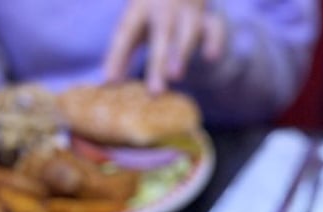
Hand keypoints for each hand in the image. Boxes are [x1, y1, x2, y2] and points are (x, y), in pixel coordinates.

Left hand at [104, 0, 225, 92]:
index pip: (127, 30)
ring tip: (175, 75)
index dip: (117, 55)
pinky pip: (214, 28)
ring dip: (181, 53)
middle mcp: (166, 7)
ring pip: (187, 31)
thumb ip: (120, 54)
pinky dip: (213, 41)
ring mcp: (189, 12)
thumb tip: (108, 84)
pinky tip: (211, 56)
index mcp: (141, 7)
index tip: (110, 81)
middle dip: (157, 63)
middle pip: (160, 34)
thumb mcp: (135, 28)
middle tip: (154, 92)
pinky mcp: (210, 20)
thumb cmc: (154, 17)